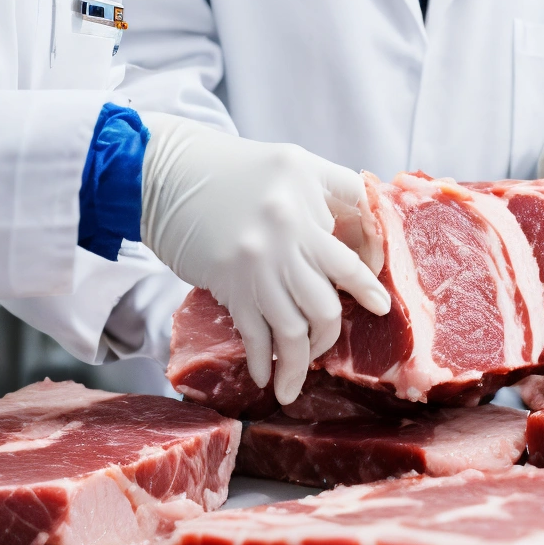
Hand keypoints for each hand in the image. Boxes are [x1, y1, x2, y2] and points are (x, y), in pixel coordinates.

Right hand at [139, 119, 389, 404]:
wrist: (165, 174)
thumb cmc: (232, 169)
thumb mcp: (292, 164)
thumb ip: (332, 195)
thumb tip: (365, 246)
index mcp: (310, 190)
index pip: (358, 241)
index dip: (370, 282)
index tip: (379, 304)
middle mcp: (289, 226)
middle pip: (328, 301)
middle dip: (331, 334)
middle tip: (328, 344)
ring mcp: (258, 259)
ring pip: (295, 328)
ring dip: (300, 362)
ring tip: (296, 380)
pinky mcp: (228, 281)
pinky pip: (256, 334)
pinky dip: (264, 361)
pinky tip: (266, 376)